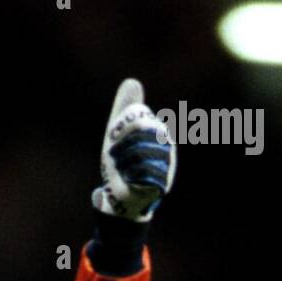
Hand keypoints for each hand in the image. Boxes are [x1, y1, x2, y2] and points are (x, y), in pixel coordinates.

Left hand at [92, 78, 175, 222]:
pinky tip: (128, 183)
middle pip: (138, 135)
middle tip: (118, 161)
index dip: (119, 133)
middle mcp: (166, 147)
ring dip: (123, 166)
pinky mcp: (161, 185)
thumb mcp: (117, 134)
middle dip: (120, 150)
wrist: (121, 197)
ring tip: (124, 173)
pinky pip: (141, 175)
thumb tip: (131, 81)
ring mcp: (166, 166)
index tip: (115, 145)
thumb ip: (125, 110)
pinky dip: (128, 180)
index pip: (136, 121)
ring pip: (138, 155)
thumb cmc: (120, 164)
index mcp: (158, 130)